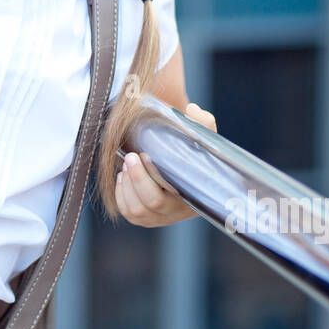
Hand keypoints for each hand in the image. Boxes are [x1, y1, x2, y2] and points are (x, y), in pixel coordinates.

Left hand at [116, 102, 215, 227]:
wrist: (191, 171)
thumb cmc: (197, 153)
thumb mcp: (205, 138)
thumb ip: (203, 123)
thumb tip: (192, 110)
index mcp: (192, 197)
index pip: (166, 197)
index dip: (149, 179)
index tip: (144, 154)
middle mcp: (175, 212)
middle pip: (150, 204)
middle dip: (136, 179)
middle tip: (130, 156)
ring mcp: (159, 218)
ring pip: (136, 211)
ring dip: (127, 187)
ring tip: (126, 165)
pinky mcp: (145, 218)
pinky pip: (128, 212)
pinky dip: (122, 195)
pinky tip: (123, 176)